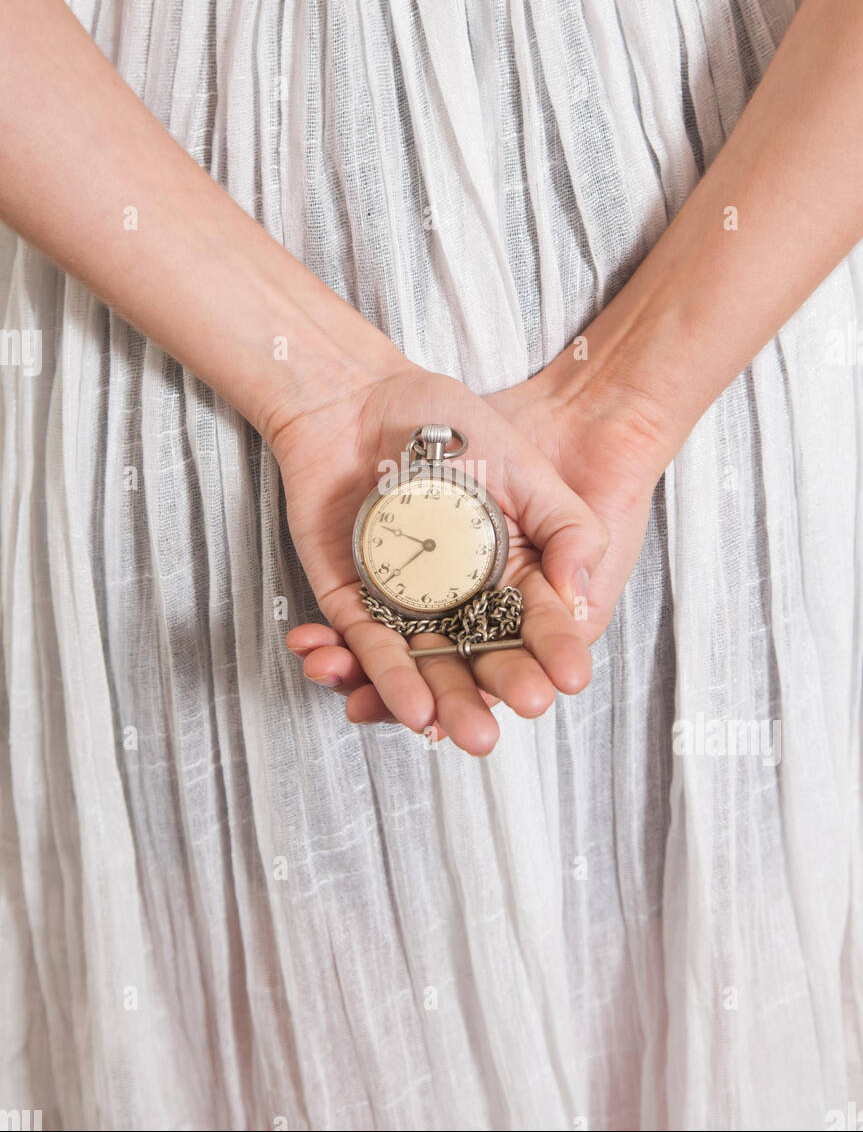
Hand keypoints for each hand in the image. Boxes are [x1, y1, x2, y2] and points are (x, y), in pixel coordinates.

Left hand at [273, 360, 608, 754]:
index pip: (536, 626)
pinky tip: (380, 702)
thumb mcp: (528, 470)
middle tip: (498, 728)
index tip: (567, 678)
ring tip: (444, 732)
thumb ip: (569, 529)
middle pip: (480, 662)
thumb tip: (580, 598)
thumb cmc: (452, 424)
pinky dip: (372, 674)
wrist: (360, 399)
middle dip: (488, 696)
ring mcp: (408, 607)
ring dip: (432, 704)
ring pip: (424, 669)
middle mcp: (463, 602)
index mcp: (512, 576)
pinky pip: (364, 647)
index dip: (552, 653)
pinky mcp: (354, 603)